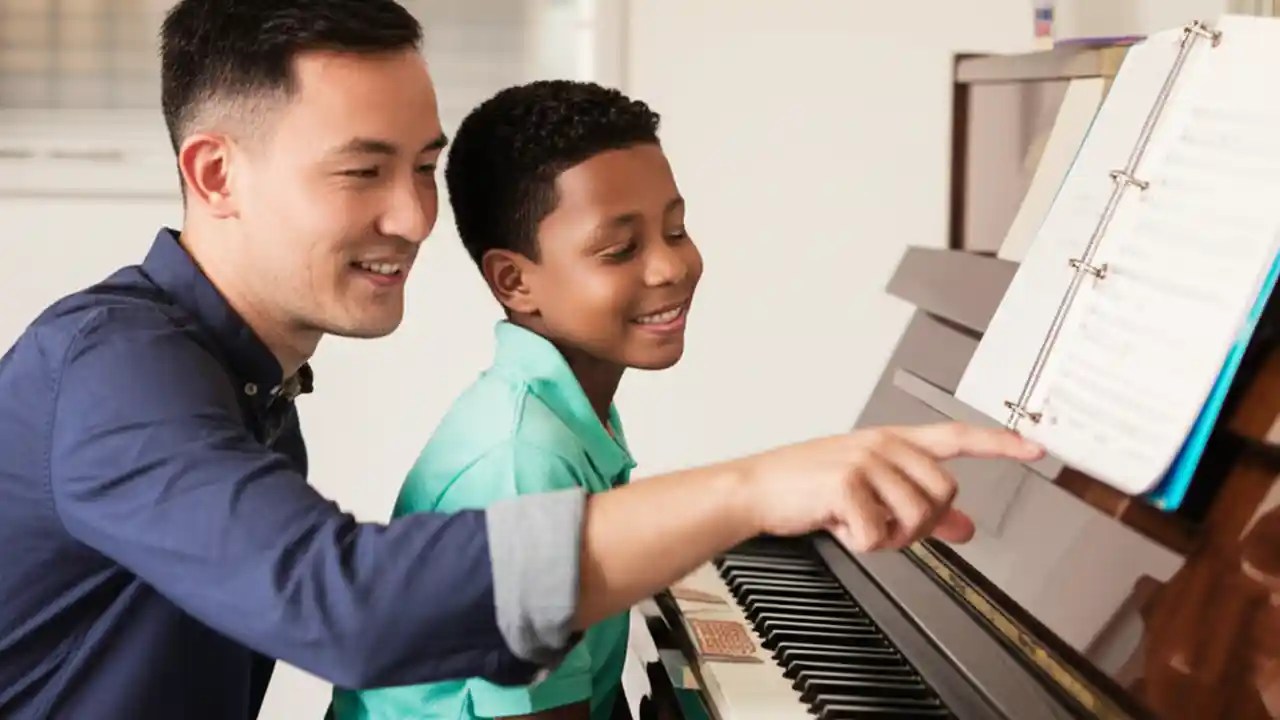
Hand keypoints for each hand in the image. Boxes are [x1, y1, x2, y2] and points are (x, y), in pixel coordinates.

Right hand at [733, 422, 1043, 551]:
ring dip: (890, 537)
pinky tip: (840, 527)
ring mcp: (866, 459)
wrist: (756, 490)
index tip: (1035, 449)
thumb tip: (966, 528)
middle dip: (922, 523)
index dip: (999, 444)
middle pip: (944, 492)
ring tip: (859, 527)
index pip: (956, 437)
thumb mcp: (869, 494)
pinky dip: (861, 543)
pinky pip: (879, 532)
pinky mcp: (847, 481)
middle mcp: (883, 444)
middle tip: (886, 526)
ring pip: (917, 516)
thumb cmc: (808, 488)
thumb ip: (921, 509)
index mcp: (892, 441)